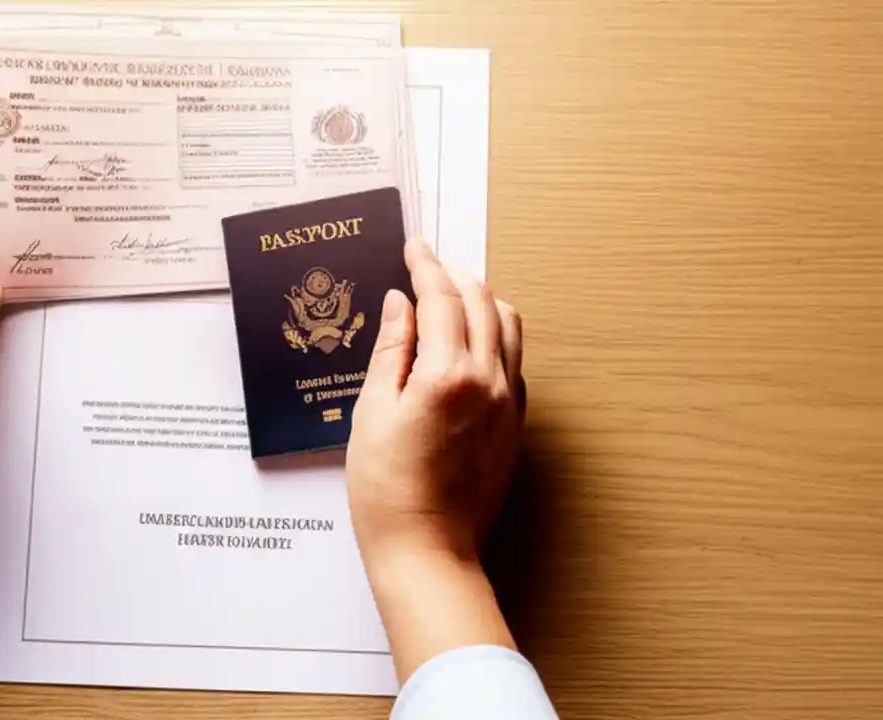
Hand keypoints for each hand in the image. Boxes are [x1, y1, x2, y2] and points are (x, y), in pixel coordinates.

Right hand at [346, 239, 523, 680]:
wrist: (427, 549)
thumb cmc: (387, 491)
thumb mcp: (371, 412)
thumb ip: (391, 350)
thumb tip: (401, 303)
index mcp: (448, 373)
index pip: (442, 297)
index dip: (426, 265)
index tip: (413, 246)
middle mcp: (489, 381)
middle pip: (482, 302)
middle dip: (454, 275)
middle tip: (427, 263)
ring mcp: (508, 403)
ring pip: (509, 327)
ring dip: (482, 301)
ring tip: (451, 297)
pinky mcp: (513, 425)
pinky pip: (514, 362)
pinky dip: (495, 336)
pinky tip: (468, 344)